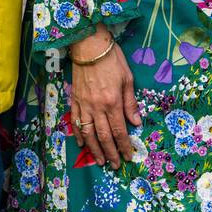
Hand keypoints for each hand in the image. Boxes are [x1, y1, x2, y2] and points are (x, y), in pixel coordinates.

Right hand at [69, 27, 139, 167]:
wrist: (88, 45)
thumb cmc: (112, 59)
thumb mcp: (127, 78)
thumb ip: (130, 103)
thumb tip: (136, 122)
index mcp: (113, 102)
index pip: (119, 130)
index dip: (124, 146)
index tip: (128, 156)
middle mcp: (97, 107)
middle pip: (103, 136)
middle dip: (110, 153)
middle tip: (115, 165)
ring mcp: (84, 105)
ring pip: (88, 134)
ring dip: (94, 150)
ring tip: (99, 161)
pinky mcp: (75, 100)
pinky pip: (76, 122)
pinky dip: (79, 135)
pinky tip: (82, 144)